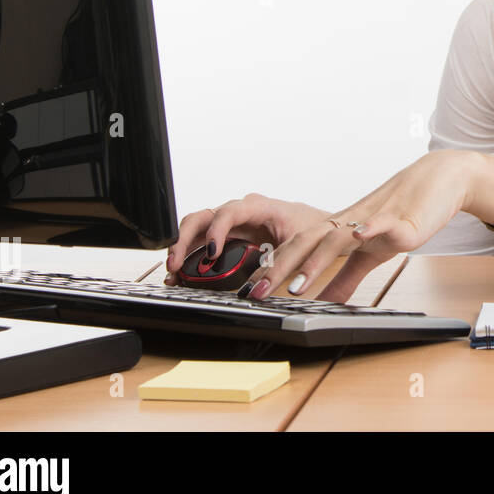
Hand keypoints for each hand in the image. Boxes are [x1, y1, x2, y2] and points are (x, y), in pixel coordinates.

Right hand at [164, 195, 332, 281]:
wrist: (320, 226)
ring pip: (197, 228)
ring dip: (182, 248)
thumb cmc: (310, 228)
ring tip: (173, 272)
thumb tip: (257, 286)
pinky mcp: (229, 236)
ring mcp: (232, 223)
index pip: (229, 212)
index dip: (216, 230)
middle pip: (203, 218)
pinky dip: (190, 255)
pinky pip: (202, 241)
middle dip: (185, 239)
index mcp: (258, 207)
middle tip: (176, 264)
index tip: (212, 252)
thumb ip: (277, 262)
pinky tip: (181, 272)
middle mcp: (240, 212)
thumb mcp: (298, 245)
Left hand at [235, 149, 493, 303]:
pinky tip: (357, 235)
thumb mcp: (371, 254)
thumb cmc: (404, 214)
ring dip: (314, 260)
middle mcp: (349, 223)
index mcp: (339, 231)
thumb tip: (323, 303)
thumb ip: (346, 279)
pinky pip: (381, 224)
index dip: (273, 267)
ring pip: (337, 237)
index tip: (250, 289)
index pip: (298, 248)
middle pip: (307, 242)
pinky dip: (368, 229)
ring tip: (296, 283)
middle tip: (256, 290)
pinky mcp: (401, 220)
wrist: (438, 182)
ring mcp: (373, 220)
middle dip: (279, 267)